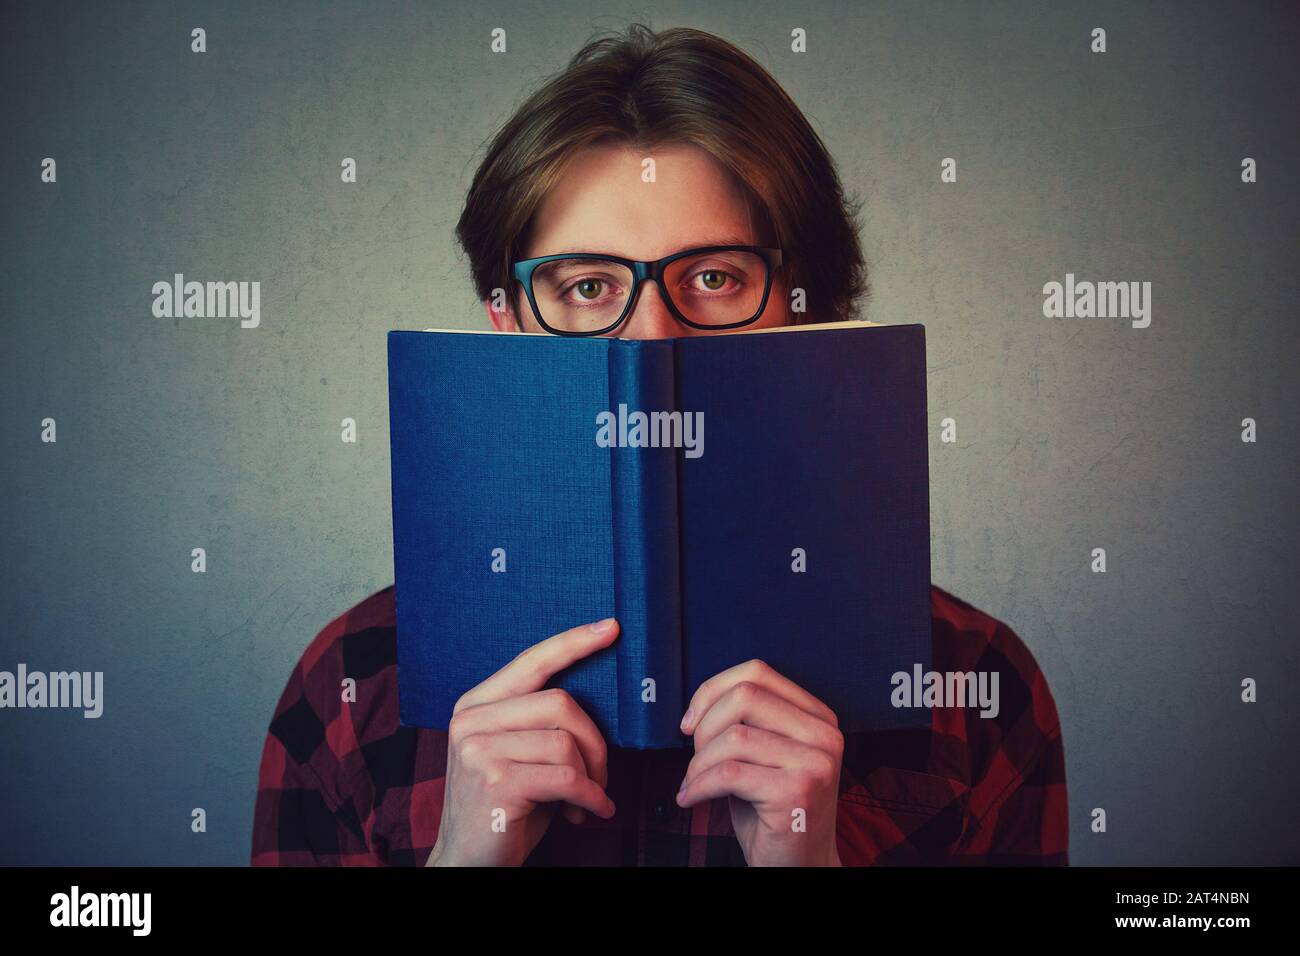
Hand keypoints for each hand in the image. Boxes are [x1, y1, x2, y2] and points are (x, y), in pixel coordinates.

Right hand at [425, 618, 618, 866]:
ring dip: (593, 776)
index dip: (573, 643)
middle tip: (599, 776)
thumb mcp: (515, 754)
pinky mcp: (496, 782)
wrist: (468, 862)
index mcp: (474, 705)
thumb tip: (598, 696)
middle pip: (561, 703)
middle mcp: (471, 721)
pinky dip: (590, 798)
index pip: (531, 661)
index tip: (610, 628)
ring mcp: (479, 751)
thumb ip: (539, 722)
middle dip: (595, 743)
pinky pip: (567, 778)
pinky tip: (590, 813)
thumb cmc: (505, 806)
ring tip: (588, 799)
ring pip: (567, 743)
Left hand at [676, 659, 843, 865]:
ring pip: (734, 738)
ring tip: (693, 783)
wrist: (798, 865)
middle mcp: (825, 734)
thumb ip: (746, 721)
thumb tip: (700, 703)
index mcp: (818, 716)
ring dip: (698, 763)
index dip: (712, 690)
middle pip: (745, 696)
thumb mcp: (763, 755)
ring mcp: (815, 763)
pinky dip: (699, 785)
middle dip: (705, 726)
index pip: (758, 673)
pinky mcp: (797, 792)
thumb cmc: (772, 810)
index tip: (690, 721)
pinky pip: (729, 774)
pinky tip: (691, 799)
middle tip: (694, 758)